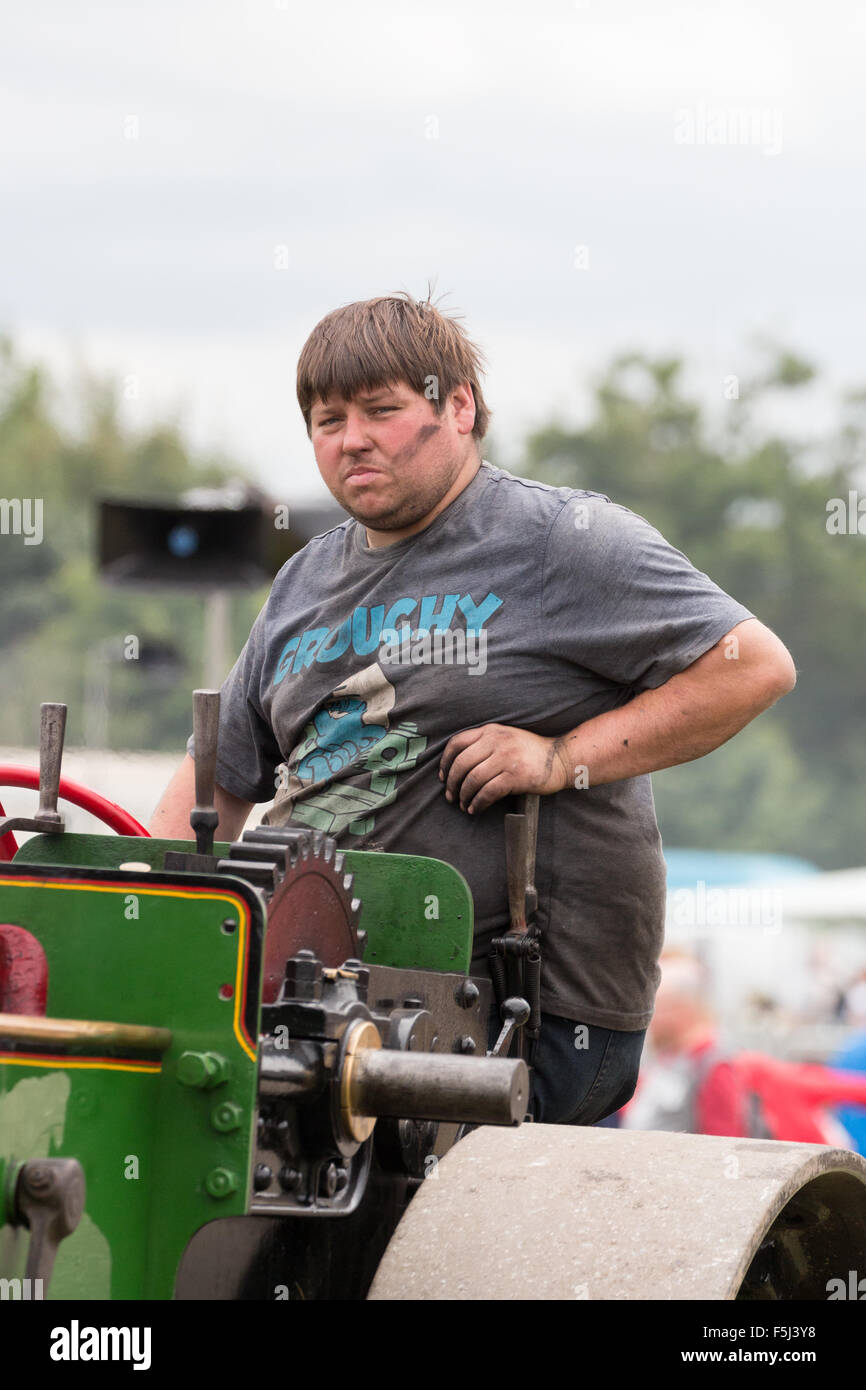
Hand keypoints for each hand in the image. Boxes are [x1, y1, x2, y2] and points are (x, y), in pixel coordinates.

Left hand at [438, 724, 570, 814]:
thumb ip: (484, 744)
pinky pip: (488, 792)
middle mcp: (497, 741)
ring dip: (463, 796)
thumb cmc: (530, 751)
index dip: (445, 762)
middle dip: (451, 784)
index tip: (442, 777)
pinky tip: (475, 808)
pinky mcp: (515, 776)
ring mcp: (506, 758)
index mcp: (491, 731)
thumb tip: (456, 766)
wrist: (561, 759)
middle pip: (461, 764)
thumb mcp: (506, 737)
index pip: (457, 743)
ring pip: (472, 780)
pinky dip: (477, 803)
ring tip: (463, 805)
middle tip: (450, 796)